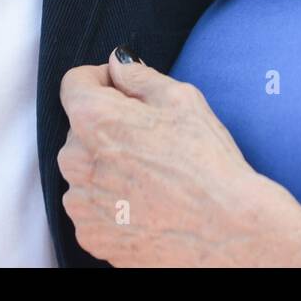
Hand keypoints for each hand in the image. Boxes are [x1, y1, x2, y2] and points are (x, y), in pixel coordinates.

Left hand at [57, 47, 283, 266]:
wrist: (225, 233)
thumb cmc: (206, 164)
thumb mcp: (180, 99)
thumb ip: (138, 75)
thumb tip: (117, 64)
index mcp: (93, 119)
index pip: (75, 83)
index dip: (101, 79)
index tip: (123, 89)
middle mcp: (76, 162)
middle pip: (80, 128)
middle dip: (108, 125)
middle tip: (150, 137)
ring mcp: (81, 205)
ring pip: (86, 170)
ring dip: (107, 166)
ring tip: (151, 175)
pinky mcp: (91, 236)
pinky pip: (93, 207)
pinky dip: (112, 202)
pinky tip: (147, 202)